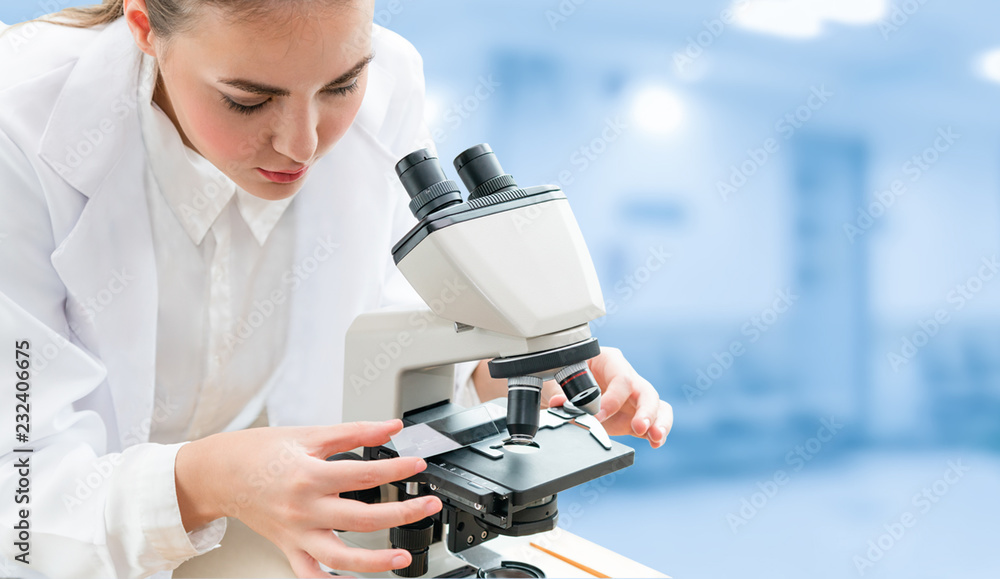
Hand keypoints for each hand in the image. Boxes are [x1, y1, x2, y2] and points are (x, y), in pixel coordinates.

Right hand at [175, 420, 441, 577]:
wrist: (218, 473)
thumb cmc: (259, 452)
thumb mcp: (309, 434)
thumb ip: (354, 432)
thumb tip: (390, 427)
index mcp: (310, 476)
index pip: (366, 475)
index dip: (398, 470)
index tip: (419, 466)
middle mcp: (304, 509)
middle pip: (362, 518)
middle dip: (402, 514)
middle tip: (429, 506)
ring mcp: (296, 533)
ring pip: (339, 557)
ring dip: (374, 562)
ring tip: (401, 558)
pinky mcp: (288, 547)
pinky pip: (310, 574)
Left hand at [546, 347, 672, 447]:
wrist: (560, 390)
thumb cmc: (563, 376)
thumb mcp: (558, 380)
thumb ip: (560, 392)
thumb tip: (558, 403)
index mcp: (610, 361)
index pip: (621, 379)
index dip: (612, 399)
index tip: (596, 416)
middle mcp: (627, 378)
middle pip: (646, 391)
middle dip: (645, 411)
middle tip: (639, 427)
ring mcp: (634, 398)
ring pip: (657, 406)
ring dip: (659, 422)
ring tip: (656, 437)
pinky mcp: (635, 416)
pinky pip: (655, 422)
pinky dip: (657, 433)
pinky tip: (655, 443)